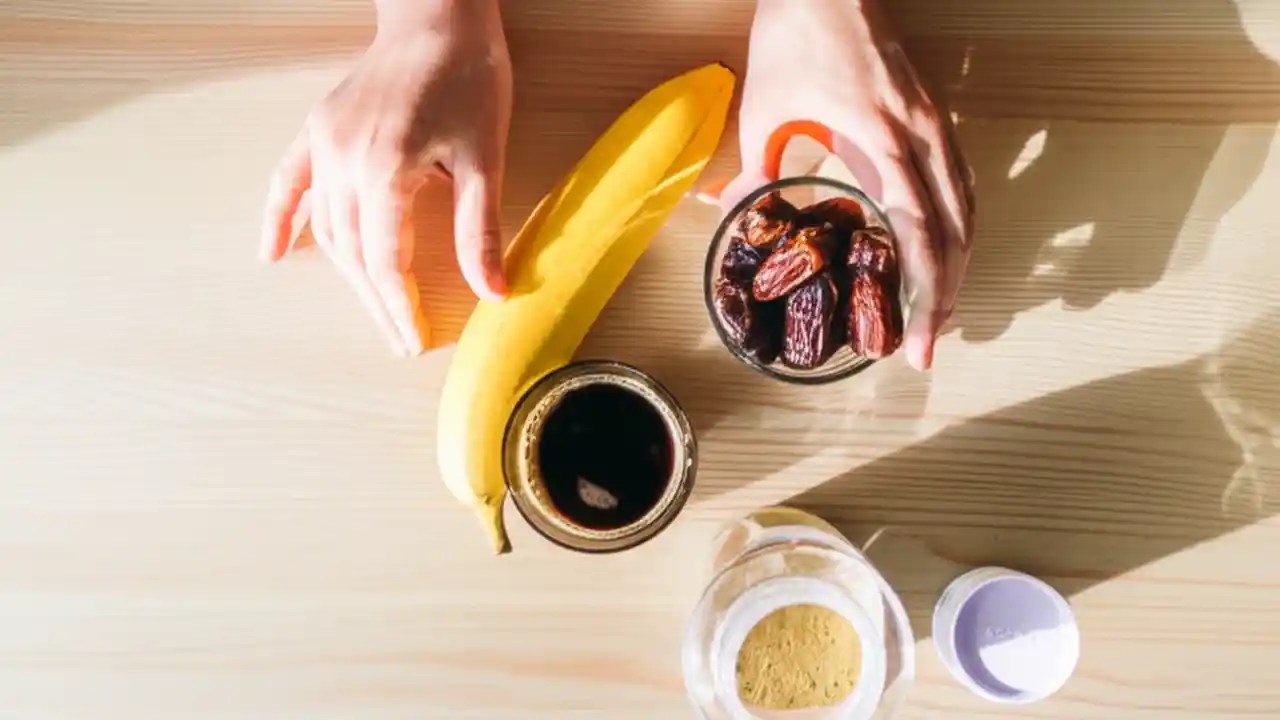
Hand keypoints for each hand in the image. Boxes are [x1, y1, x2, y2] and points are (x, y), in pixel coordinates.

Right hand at [260, 0, 511, 354]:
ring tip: (374, 310)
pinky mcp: (317, 129)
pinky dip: (281, 219)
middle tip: (400, 340)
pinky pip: (289, 182)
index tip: (414, 340)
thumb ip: (480, 228)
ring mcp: (324, 143)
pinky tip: (272, 254)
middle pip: (352, 252)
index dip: (399, 306)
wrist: (438, 15)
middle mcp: (344, 159)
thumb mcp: (485, 156)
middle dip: (377, 302)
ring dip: (346, 274)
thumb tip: (494, 291)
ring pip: (326, 227)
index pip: (384, 260)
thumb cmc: (469, 76)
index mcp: (385, 168)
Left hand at [723, 0, 973, 370]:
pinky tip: (940, 256)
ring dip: (956, 267)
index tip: (917, 341)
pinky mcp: (935, 117)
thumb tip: (730, 217)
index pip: (920, 232)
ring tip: (935, 314)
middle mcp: (924, 138)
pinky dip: (956, 230)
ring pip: (968, 212)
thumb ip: (757, 169)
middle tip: (925, 348)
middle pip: (956, 234)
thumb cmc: (797, 36)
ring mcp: (937, 125)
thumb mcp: (766, 107)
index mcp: (884, 140)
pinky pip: (961, 185)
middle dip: (945, 298)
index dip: (924, 293)